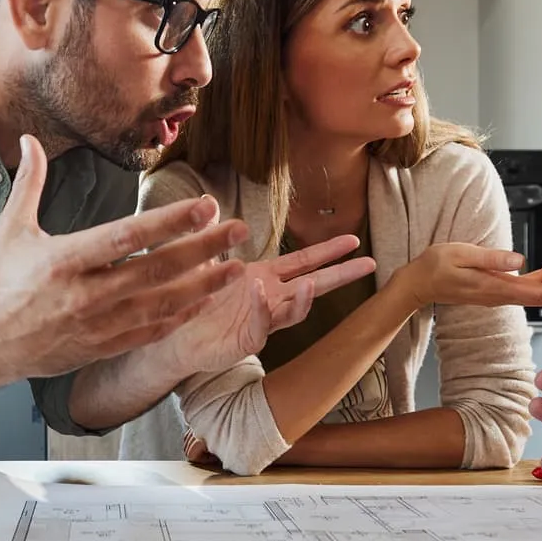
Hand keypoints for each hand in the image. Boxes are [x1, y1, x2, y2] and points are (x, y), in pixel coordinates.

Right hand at [0, 137, 248, 384]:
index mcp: (63, 260)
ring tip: (236, 266)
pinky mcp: (102, 347)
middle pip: (155, 269)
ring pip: (161, 304)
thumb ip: (29, 183)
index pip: (126, 237)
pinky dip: (181, 315)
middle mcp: (85, 294)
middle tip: (238, 229)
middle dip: (202, 249)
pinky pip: (151, 330)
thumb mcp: (10, 230)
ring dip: (203, 285)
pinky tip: (205, 299)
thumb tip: (29, 140)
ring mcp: (97, 325)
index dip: (169, 222)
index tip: (204, 206)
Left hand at [153, 233, 375, 376]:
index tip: (353, 239)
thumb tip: (207, 201)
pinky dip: (262, 307)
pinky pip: (260, 325)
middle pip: (313, 285)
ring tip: (313, 282)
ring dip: (304, 297)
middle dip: (341, 274)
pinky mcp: (246, 340)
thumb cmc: (195, 301)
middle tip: (368, 263)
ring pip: (293, 311)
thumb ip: (209, 233)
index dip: (328, 251)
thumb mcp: (201, 261)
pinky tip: (260, 290)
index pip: (304, 261)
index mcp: (266, 278)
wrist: (173, 338)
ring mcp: (262, 321)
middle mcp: (270, 299)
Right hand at [391, 243, 541, 310]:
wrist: (417, 283)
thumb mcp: (460, 255)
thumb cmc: (434, 267)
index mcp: (496, 288)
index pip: (540, 293)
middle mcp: (502, 294)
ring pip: (541, 292)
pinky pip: (527, 284)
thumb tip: (520, 260)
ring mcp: (500, 292)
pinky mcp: (496, 286)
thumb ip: (490, 258)